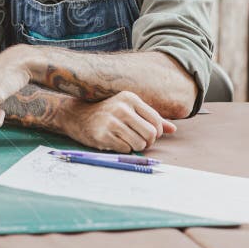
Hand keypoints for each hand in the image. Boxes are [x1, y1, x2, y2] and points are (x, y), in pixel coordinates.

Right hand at [59, 91, 176, 151]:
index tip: (146, 133)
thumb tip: (173, 129)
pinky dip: (123, 149)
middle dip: (147, 142)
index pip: (156, 121)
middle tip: (139, 141)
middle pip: (151, 134)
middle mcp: (121, 108)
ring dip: (135, 147)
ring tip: (125, 140)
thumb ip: (150, 118)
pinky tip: (113, 141)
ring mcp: (111, 121)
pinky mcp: (103, 135)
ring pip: (139, 144)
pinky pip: (125, 149)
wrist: (75, 115)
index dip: (156, 132)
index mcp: (129, 98)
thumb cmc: (106, 113)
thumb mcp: (128, 109)